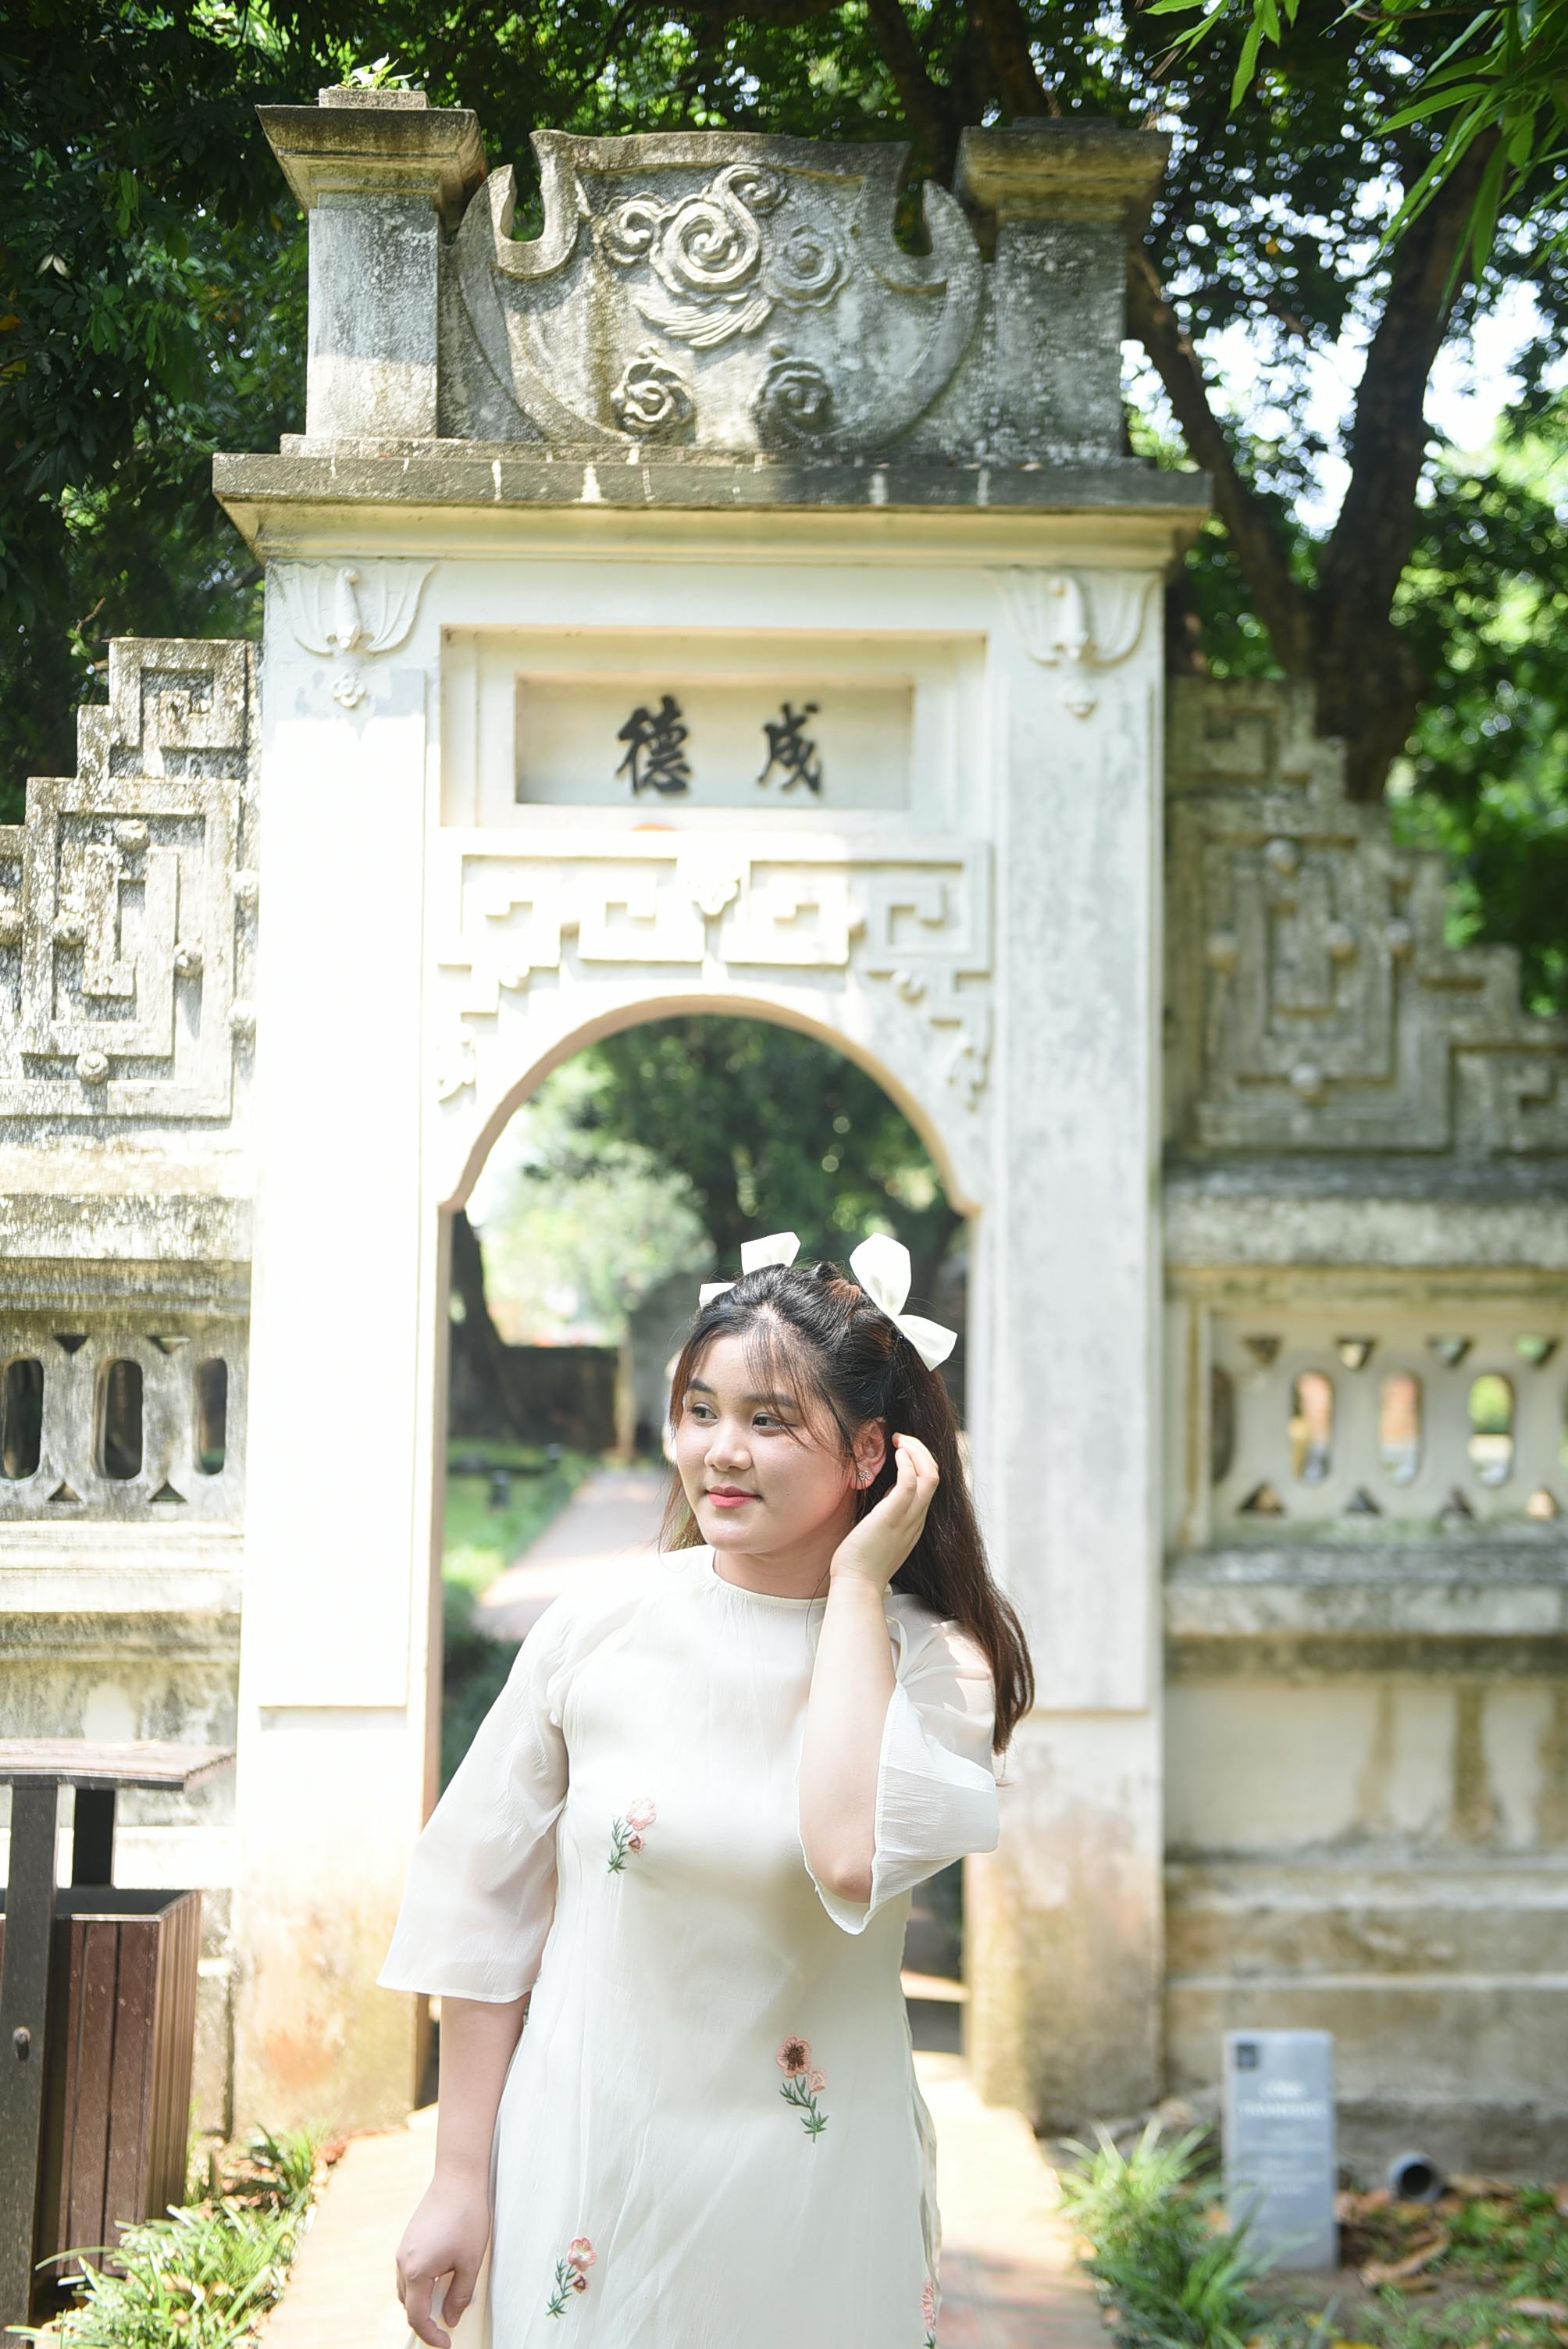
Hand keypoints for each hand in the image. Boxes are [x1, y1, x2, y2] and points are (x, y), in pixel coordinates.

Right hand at [396, 2174, 490, 2348]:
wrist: (458, 2178)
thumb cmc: (467, 2218)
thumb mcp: (470, 2262)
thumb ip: (459, 2296)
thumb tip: (450, 2319)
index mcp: (416, 2271)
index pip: (417, 2317)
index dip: (431, 2335)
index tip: (447, 2343)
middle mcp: (403, 2262)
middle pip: (408, 2304)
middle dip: (426, 2319)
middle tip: (448, 2325)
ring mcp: (403, 2249)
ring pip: (407, 2288)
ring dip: (422, 2300)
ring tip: (445, 2303)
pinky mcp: (409, 2239)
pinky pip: (409, 2271)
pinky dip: (421, 2283)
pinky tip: (441, 2278)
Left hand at [830, 1432, 939, 1593]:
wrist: (856, 1585)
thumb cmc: (860, 1561)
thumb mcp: (881, 1532)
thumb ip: (889, 1513)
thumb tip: (887, 1494)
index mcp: (915, 1522)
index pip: (929, 1484)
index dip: (920, 1461)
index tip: (902, 1449)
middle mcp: (917, 1519)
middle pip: (935, 1475)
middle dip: (921, 1450)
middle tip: (902, 1439)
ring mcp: (908, 1519)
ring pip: (930, 1476)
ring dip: (917, 1451)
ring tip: (900, 1440)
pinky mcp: (892, 1518)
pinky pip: (909, 1484)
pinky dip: (907, 1464)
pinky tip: (896, 1455)